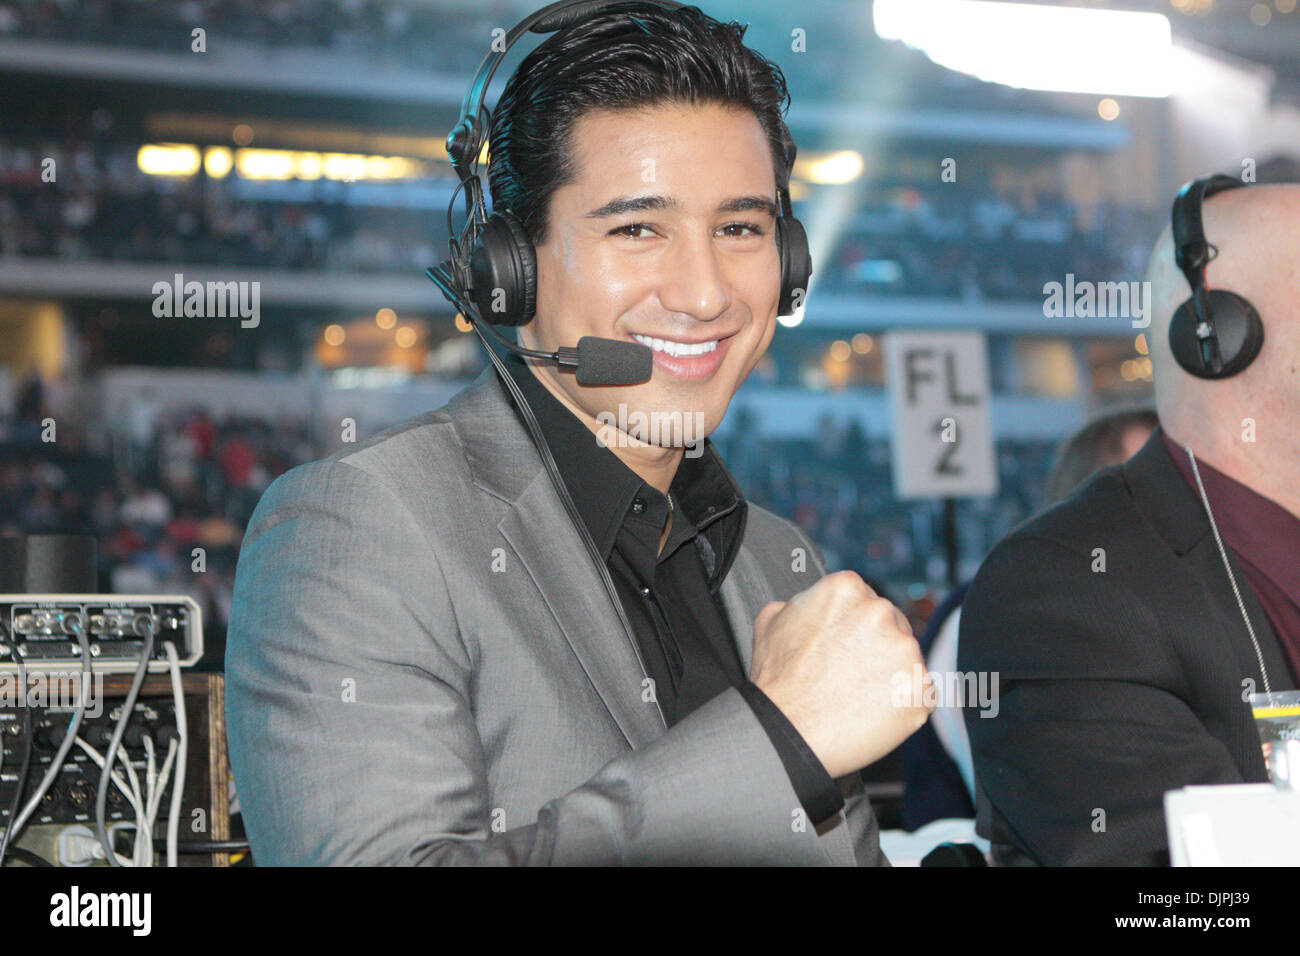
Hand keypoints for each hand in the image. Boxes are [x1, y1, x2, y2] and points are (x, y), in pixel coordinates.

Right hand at [750, 570, 932, 778]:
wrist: (788, 731)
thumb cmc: (778, 683)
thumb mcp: (770, 622)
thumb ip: (798, 602)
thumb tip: (807, 604)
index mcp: (847, 589)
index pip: (865, 600)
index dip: (854, 627)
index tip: (845, 646)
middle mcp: (880, 612)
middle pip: (892, 625)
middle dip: (876, 648)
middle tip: (849, 674)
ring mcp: (905, 650)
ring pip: (906, 659)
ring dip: (889, 675)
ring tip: (857, 696)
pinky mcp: (920, 689)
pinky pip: (918, 693)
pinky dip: (901, 704)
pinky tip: (872, 712)